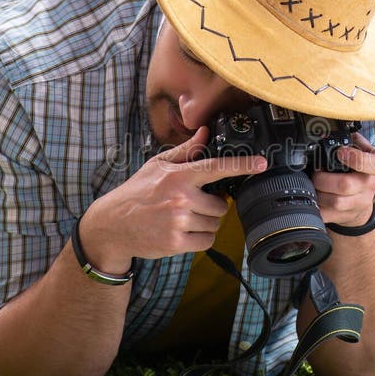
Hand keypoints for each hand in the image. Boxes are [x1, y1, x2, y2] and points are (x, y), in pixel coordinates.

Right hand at [79, 127, 266, 270]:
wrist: (112, 224)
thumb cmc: (136, 192)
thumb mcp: (156, 166)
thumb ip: (185, 152)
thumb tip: (205, 133)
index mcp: (178, 176)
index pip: (216, 167)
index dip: (242, 165)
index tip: (262, 163)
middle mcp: (180, 198)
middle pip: (221, 205)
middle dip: (212, 206)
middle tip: (193, 205)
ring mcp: (179, 221)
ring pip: (215, 224)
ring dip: (205, 223)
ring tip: (184, 218)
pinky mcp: (176, 242)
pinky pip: (206, 241)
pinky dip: (200, 239)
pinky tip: (183, 232)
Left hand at [312, 132, 374, 228]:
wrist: (361, 202)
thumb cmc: (358, 171)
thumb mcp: (362, 151)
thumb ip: (352, 140)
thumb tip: (332, 128)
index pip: (373, 164)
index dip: (354, 158)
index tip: (340, 153)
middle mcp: (370, 186)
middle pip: (345, 185)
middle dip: (323, 178)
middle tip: (316, 173)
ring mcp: (359, 204)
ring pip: (335, 202)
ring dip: (318, 192)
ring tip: (314, 185)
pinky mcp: (345, 217)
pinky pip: (326, 214)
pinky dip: (315, 206)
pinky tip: (314, 198)